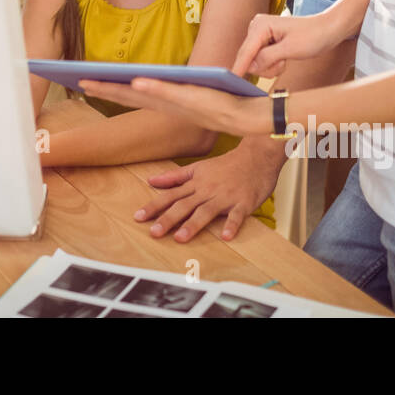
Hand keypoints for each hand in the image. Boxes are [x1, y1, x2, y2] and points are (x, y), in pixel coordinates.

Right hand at [79, 78, 272, 136]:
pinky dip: (152, 88)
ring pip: (143, 95)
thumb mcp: (198, 92)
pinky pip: (170, 93)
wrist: (256, 116)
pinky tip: (135, 81)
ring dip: (118, 89)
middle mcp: (170, 107)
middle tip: (77, 81)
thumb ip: (177, 86)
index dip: (107, 89)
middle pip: (129, 96)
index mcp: (168, 105)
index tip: (85, 81)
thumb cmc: (229, 103)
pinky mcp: (196, 100)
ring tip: (93, 81)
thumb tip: (156, 76)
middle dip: (102, 88)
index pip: (131, 96)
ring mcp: (180, 104)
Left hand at [135, 140, 285, 242]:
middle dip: (168, 219)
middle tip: (154, 232)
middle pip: (184, 205)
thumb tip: (151, 180)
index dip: (154, 206)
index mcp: (196, 183)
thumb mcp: (198, 168)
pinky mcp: (243, 203)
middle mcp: (207, 190)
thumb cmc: (227, 165)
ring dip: (193, 224)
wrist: (256, 156)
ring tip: (180, 238)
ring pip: (206, 211)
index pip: (170, 195)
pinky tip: (226, 236)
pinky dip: (232, 225)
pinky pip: (237, 215)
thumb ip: (175, 176)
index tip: (138, 217)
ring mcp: (225, 197)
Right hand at [232, 10, 344, 78]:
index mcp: (260, 25)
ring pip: (255, 62)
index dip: (238, 67)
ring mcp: (260, 34)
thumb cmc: (313, 36)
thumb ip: (268, 58)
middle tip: (283, 62)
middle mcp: (256, 27)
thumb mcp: (291, 49)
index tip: (229, 81)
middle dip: (265, 66)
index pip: (246, 51)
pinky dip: (273, 64)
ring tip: (286, 59)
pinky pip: (262, 60)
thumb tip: (251, 67)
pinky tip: (284, 58)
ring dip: (271, 66)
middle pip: (249, 58)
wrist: (328, 29)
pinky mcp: (265, 41)